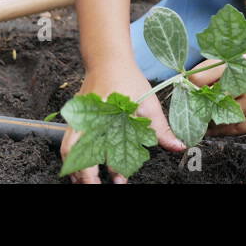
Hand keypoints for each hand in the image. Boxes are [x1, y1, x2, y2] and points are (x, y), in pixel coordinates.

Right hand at [59, 62, 186, 183]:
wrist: (107, 60)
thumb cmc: (127, 79)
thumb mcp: (148, 104)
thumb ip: (161, 128)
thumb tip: (178, 145)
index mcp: (104, 117)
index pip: (104, 149)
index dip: (112, 168)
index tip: (120, 179)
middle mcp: (86, 120)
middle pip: (76, 153)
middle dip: (84, 175)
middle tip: (97, 186)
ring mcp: (77, 119)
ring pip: (68, 150)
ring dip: (75, 168)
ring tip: (86, 181)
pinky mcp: (74, 119)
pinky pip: (67, 142)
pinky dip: (72, 157)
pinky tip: (82, 166)